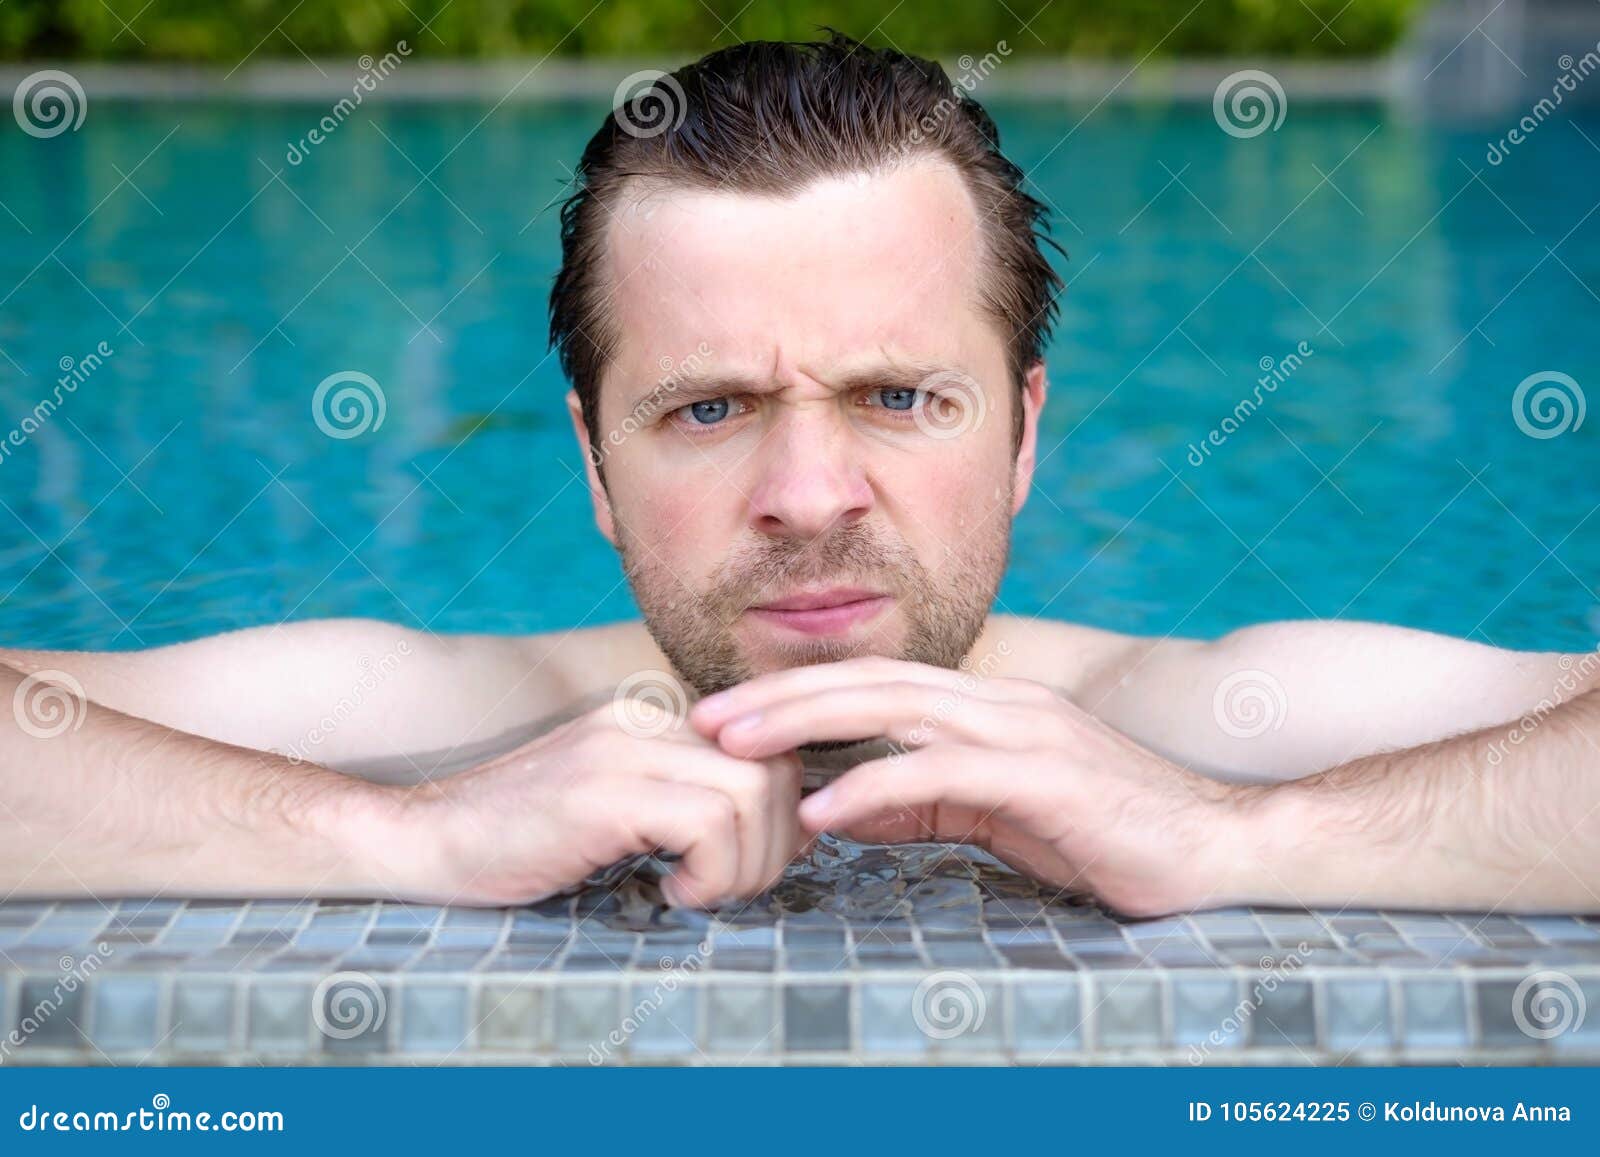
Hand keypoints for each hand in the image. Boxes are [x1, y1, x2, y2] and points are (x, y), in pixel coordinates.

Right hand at [375, 699, 803, 908]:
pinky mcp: (602, 794)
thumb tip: (777, 832)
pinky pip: (710, 824)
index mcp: (651, 719)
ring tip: (700, 892)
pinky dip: (712, 874)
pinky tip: (670, 894)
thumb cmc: (520, 842)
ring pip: (754, 793)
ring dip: (747, 864)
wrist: (424, 842)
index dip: (783, 814)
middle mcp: (644, 721)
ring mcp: (622, 751)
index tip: (753, 862)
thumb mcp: (616, 806)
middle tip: (730, 887)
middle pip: (775, 768)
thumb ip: (683, 799)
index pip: (767, 747)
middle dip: (777, 844)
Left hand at [689, 656, 1255, 915]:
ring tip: (737, 746)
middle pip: (868, 680)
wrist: (1216, 846)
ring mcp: (1023, 732)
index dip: (795, 694)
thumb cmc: (1104, 828)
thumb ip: (923, 803)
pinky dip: (877, 785)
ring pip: (894, 710)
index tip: (727, 715)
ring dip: (807, 725)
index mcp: (984, 706)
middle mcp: (998, 704)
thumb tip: (843, 807)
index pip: (873, 683)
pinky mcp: (1045, 777)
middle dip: (779, 696)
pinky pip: (944, 774)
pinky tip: (826, 808)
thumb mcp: (995, 813)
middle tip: (702, 716)